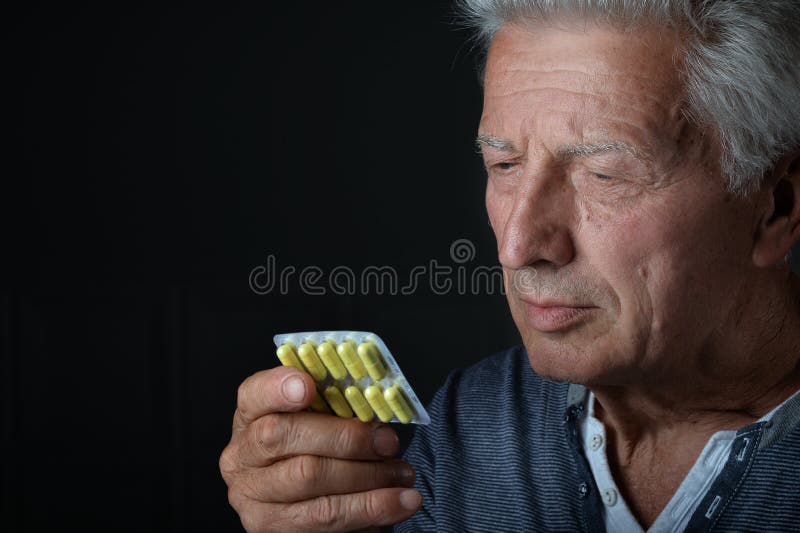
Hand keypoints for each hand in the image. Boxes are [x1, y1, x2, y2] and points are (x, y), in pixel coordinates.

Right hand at [220, 366, 421, 531]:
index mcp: (249, 419)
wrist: (303, 506)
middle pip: (284, 437)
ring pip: (309, 479)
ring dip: (367, 477)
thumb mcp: (316, 423)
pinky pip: (325, 520)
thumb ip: (331, 405)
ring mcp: (254, 499)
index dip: (278, 387)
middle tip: (388, 441)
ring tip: (403, 474)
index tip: (308, 385)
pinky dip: (369, 509)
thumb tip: (373, 399)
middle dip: (344, 437)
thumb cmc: (315, 452)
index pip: (254, 394)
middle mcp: (241, 459)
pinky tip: (398, 502)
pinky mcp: (275, 532)